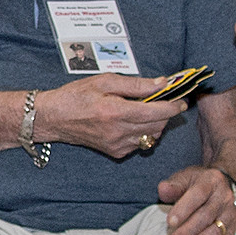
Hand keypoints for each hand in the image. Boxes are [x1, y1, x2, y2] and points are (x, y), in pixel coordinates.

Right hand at [36, 74, 184, 160]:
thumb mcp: (105, 81)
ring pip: (151, 136)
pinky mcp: (115, 152)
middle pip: (158, 125)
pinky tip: (131, 122)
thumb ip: (136, 84)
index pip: (157, 111)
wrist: (54, 118)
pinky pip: (139, 143)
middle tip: (165, 100)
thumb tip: (162, 82)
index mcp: (117, 112)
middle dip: (166, 113)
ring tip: (146, 110)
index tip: (181, 99)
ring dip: (155, 123)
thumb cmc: (77, 95)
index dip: (173, 105)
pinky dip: (142, 132)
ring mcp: (117, 145)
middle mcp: (119, 132)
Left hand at [158, 163, 235, 234]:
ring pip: (216, 231)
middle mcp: (224, 197)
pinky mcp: (233, 228)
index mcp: (211, 181)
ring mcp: (230, 213)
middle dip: (189, 231)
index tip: (171, 222)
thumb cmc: (201, 183)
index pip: (198, 194)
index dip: (184, 209)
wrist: (224, 185)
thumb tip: (163, 189)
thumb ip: (174, 185)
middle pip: (206, 216)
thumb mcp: (186, 178)